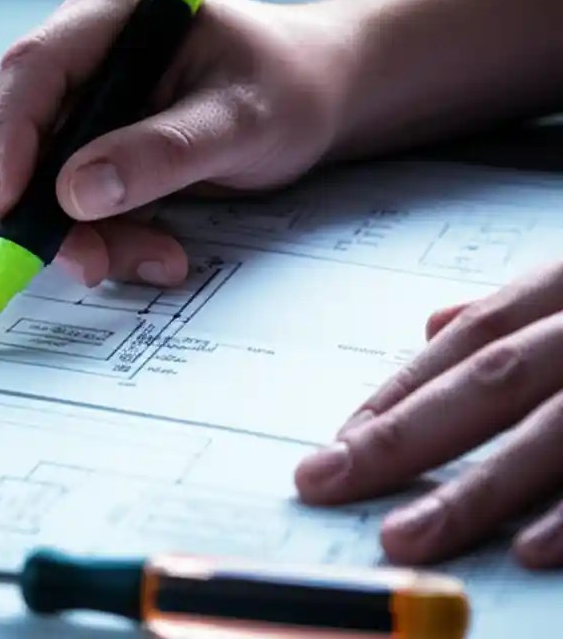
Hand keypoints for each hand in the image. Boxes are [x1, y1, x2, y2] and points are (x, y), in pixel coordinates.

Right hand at [0, 0, 356, 286]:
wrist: (325, 98)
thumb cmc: (292, 88)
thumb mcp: (239, 123)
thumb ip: (161, 154)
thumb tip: (74, 194)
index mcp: (115, 12)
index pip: (33, 70)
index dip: (6, 141)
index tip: (3, 208)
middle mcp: (88, 49)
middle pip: (28, 132)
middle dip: (49, 208)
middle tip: (86, 262)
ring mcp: (90, 95)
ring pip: (48, 178)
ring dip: (89, 233)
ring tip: (156, 259)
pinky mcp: (98, 138)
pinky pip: (76, 197)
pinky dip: (109, 234)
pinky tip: (157, 248)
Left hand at [295, 260, 562, 568]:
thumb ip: (524, 311)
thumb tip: (439, 323)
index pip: (474, 337)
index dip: (402, 389)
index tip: (337, 441)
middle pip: (491, 379)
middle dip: (403, 435)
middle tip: (323, 481)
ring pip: (552, 433)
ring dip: (474, 489)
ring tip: (404, 537)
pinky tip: (525, 552)